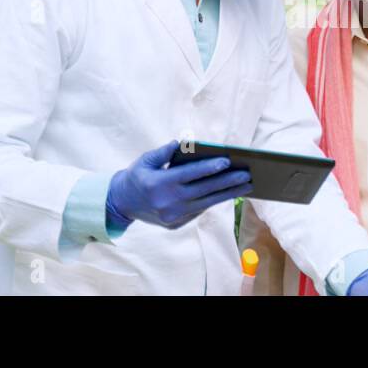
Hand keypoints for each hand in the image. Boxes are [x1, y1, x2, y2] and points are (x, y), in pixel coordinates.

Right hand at [106, 140, 252, 229]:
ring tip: (246, 186)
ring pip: (207, 203)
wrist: (121, 204)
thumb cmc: (136, 177)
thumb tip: (182, 143)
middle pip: (204, 190)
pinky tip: (229, 192)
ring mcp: (173, 216)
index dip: (209, 168)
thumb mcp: (145, 160)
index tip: (227, 161)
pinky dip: (215, 200)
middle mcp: (168, 202)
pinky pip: (200, 210)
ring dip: (228, 194)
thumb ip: (163, 152)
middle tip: (246, 175)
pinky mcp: (177, 224)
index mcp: (159, 184)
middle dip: (227, 182)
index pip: (190, 175)